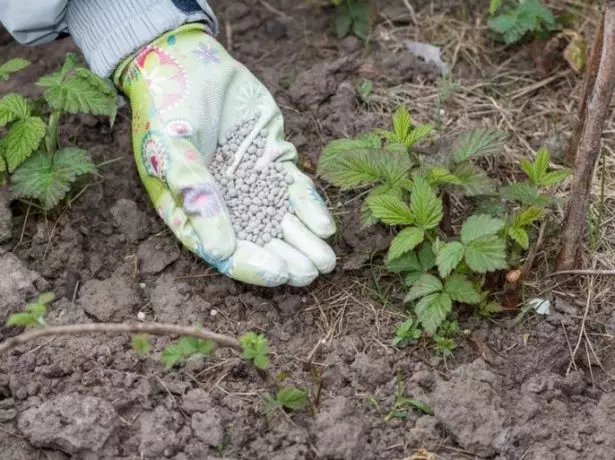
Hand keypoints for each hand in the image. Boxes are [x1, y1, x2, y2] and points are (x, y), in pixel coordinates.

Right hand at [112, 23, 335, 286]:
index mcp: (192, 212)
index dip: (252, 265)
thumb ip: (197, 197)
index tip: (280, 274)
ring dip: (304, 241)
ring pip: (281, 221)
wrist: (186, 61)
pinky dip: (309, 206)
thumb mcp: (173, 151)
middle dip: (286, 259)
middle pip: (258, 242)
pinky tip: (325, 226)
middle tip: (312, 273)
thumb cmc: (167, 107)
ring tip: (326, 261)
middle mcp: (224, 205)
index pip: (223, 251)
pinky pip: (294, 188)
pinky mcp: (272, 161)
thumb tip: (221, 249)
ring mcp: (251, 184)